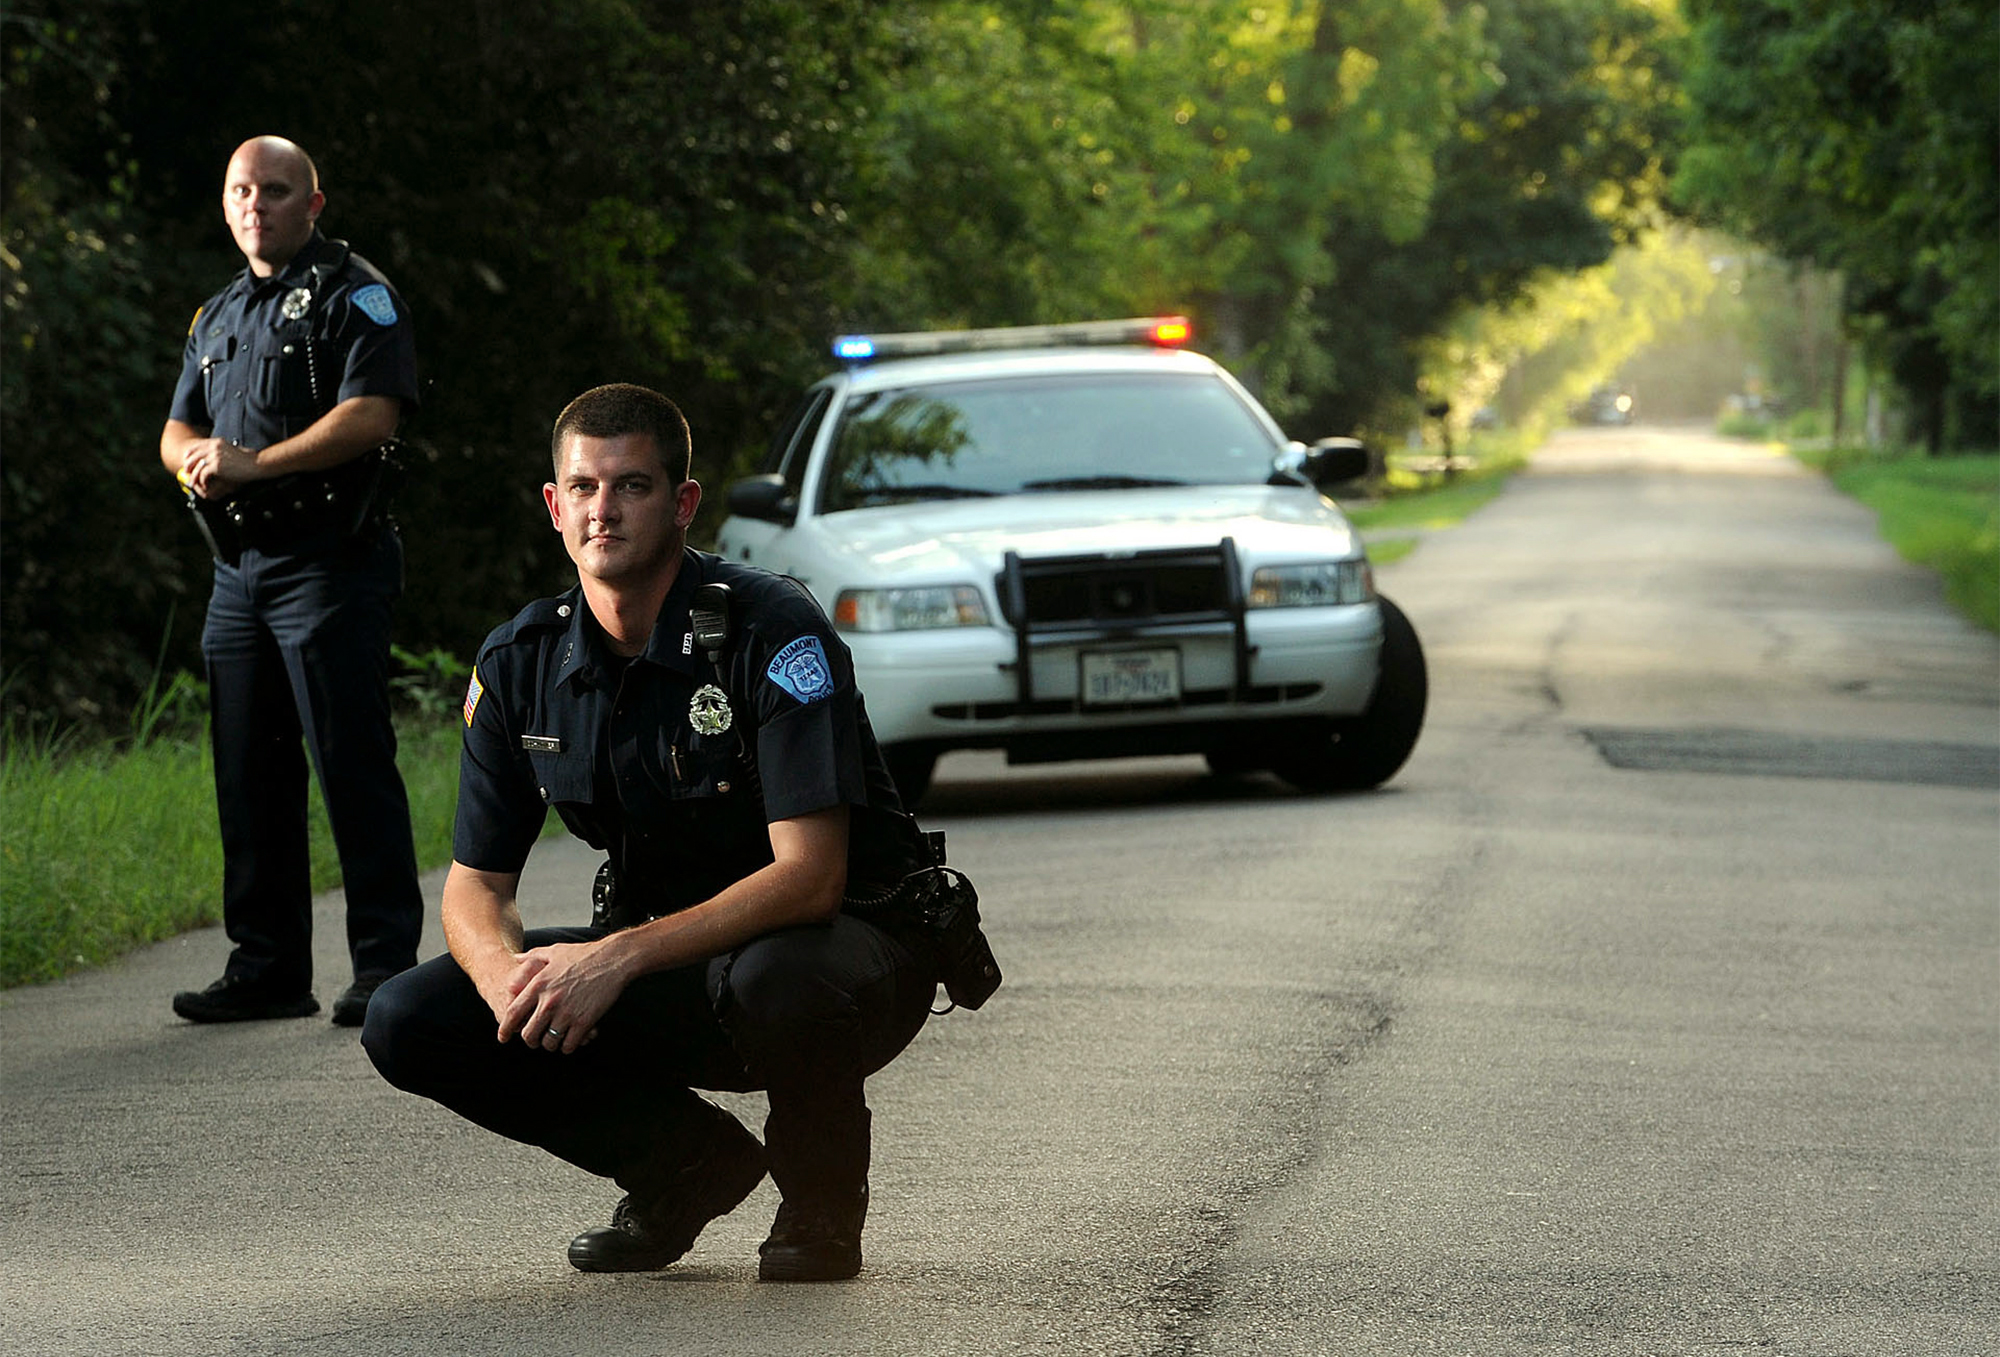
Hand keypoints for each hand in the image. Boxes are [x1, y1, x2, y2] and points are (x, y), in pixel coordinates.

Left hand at [179, 437, 259, 497]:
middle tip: (188, 474)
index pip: (195, 447)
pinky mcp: (217, 466)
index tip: (187, 462)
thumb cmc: (247, 459)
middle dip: (188, 466)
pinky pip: (203, 474)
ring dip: (193, 476)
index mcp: (216, 442)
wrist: (256, 464)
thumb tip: (210, 457)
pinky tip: (204, 484)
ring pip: (196, 467)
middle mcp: (213, 447)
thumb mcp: (231, 450)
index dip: (188, 456)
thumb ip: (219, 450)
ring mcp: (215, 456)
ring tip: (193, 482)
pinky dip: (202, 481)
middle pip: (192, 456)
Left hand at [495, 937, 628, 1054]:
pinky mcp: (584, 1022)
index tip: (503, 1037)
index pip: (512, 1014)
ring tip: (555, 1040)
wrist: (614, 959)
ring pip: (549, 1043)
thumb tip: (516, 957)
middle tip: (535, 1041)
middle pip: (529, 1034)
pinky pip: (569, 1045)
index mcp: (539, 985)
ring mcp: (567, 1013)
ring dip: (551, 1045)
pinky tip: (571, 1040)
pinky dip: (568, 1046)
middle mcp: (549, 1001)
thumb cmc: (585, 954)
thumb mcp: (554, 951)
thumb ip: (532, 956)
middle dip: (530, 1041)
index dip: (505, 1029)